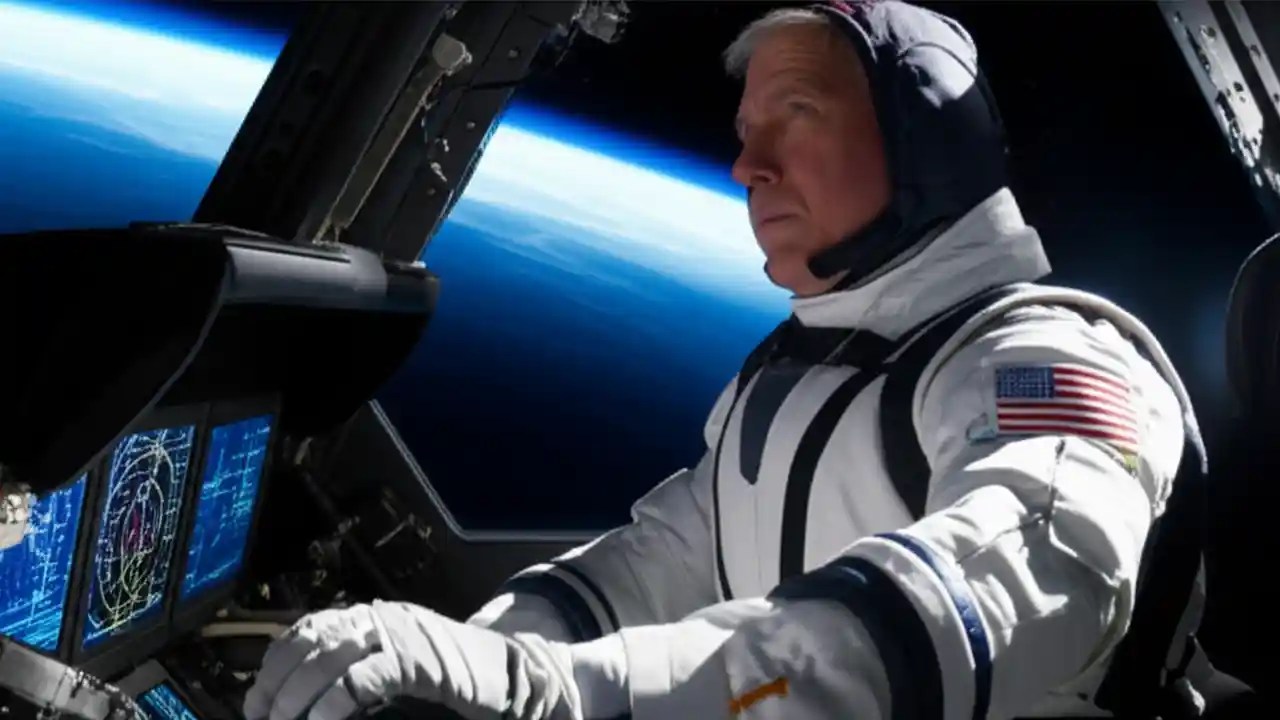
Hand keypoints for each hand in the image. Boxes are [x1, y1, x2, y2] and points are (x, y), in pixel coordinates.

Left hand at [243, 600, 511, 719]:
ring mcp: (403, 634)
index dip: (274, 665)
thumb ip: (357, 677)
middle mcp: (383, 618)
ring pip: (331, 655)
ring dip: (297, 695)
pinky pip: (365, 678)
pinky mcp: (421, 659)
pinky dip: (334, 702)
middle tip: (263, 718)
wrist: (515, 675)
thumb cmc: (454, 683)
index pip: (307, 629)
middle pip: (311, 641)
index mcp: (373, 618)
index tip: (256, 703)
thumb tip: (303, 702)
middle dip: (278, 682)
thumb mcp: (396, 674)